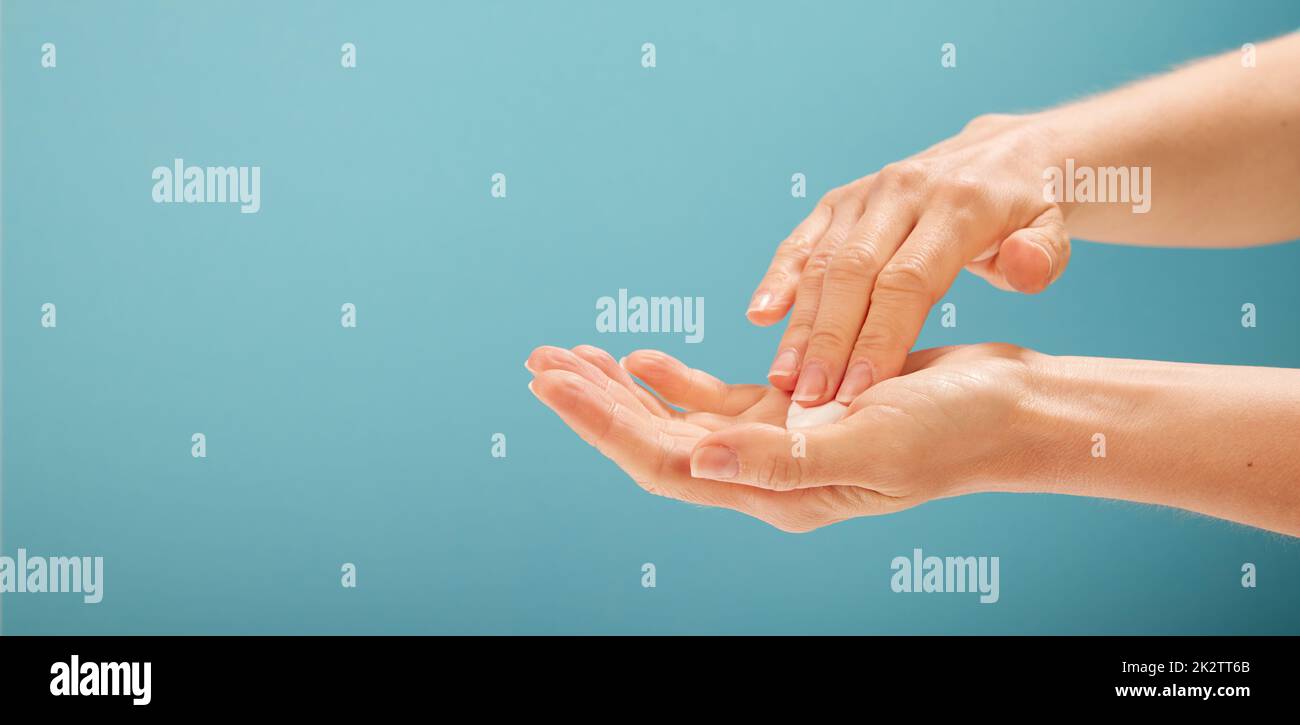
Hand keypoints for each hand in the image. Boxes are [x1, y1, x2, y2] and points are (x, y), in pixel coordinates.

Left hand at [526, 343, 1037, 531]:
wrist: (1004, 411)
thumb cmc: (953, 430)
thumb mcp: (871, 444)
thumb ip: (783, 458)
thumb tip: (695, 454)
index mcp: (773, 492)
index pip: (663, 462)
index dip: (605, 424)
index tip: (553, 383)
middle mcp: (762, 476)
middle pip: (656, 442)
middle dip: (594, 404)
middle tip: (538, 365)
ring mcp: (773, 446)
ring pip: (677, 421)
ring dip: (622, 390)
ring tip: (569, 359)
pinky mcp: (791, 414)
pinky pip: (716, 401)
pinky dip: (675, 379)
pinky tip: (641, 357)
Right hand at [748, 113, 1069, 407]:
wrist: (1002, 153)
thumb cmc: (1026, 213)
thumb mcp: (1055, 232)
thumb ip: (1043, 257)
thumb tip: (1019, 268)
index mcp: (959, 206)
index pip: (908, 281)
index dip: (879, 339)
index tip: (858, 393)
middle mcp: (904, 192)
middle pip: (853, 273)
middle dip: (828, 340)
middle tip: (808, 398)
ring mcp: (867, 192)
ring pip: (821, 261)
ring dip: (798, 323)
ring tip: (783, 379)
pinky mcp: (841, 198)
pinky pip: (802, 239)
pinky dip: (777, 277)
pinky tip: (760, 317)